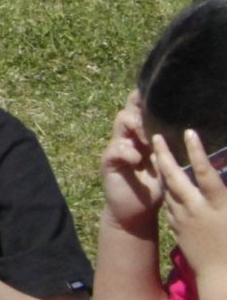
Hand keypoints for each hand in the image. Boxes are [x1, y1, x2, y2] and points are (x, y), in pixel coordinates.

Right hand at [101, 93, 162, 238]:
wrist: (135, 213)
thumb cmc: (155, 189)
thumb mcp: (166, 166)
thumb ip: (169, 148)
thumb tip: (189, 130)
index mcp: (143, 137)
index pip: (142, 110)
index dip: (145, 98)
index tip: (154, 86)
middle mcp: (128, 137)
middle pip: (130, 110)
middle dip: (140, 107)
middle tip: (154, 114)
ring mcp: (117, 148)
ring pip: (121, 123)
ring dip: (136, 126)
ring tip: (147, 137)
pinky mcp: (109, 162)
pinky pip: (116, 149)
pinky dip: (127, 151)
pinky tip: (137, 160)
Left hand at [156, 127, 226, 277]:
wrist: (221, 276)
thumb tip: (222, 178)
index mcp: (218, 205)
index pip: (205, 173)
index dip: (196, 152)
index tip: (189, 132)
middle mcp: (197, 209)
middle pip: (176, 177)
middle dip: (164, 155)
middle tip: (154, 136)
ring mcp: (184, 218)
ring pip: (168, 189)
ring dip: (162, 170)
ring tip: (156, 153)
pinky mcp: (177, 227)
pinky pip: (169, 204)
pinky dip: (166, 190)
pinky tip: (164, 181)